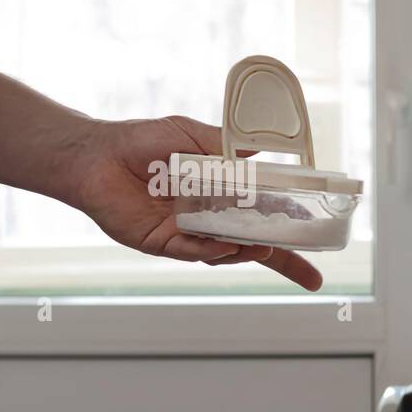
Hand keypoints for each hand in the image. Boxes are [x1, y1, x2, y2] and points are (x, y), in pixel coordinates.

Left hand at [66, 116, 322, 290]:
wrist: (94, 154)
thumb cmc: (139, 142)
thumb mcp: (190, 135)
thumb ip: (223, 145)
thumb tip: (261, 150)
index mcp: (220, 196)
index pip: (263, 214)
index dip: (290, 224)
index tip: (317, 228)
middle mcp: (209, 219)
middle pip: (255, 246)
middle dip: (285, 262)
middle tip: (313, 277)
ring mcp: (188, 234)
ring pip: (228, 251)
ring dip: (250, 253)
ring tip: (269, 248)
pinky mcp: (162, 244)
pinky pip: (193, 252)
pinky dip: (213, 251)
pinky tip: (226, 247)